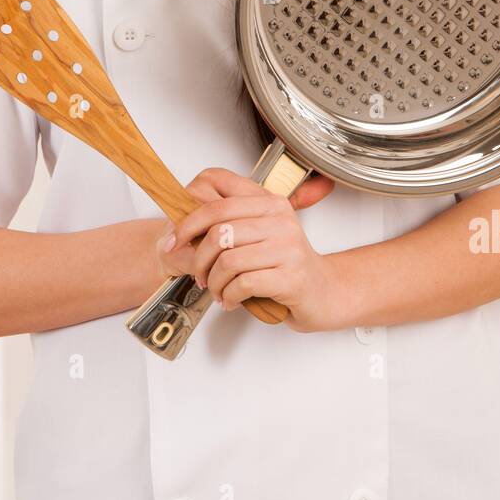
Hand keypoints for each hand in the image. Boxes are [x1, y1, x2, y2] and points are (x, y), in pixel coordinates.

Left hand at [153, 166, 341, 332]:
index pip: (217, 199)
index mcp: (269, 202)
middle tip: (198, 275)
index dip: (188, 220)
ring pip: (227, 261)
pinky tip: (231, 300)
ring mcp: (288, 248)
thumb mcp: (258, 232)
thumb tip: (182, 213)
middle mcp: (280, 220)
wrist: (323, 292)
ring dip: (214, 283)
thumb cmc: (283, 263)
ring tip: (217, 291)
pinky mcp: (291, 277)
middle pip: (218, 231)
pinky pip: (242, 284)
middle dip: (198, 259)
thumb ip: (227, 219)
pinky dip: (228, 296)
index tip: (176, 240)